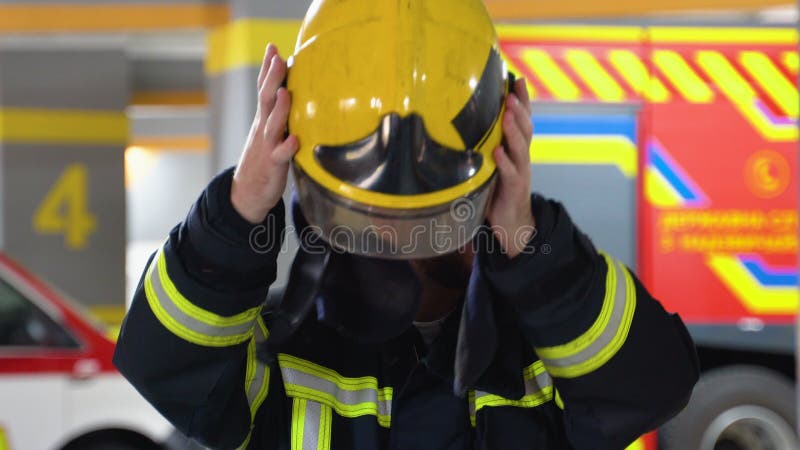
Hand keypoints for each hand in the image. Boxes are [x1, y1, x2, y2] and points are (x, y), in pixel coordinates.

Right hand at [231, 44, 298, 223]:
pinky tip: (295, 139)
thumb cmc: (264, 159)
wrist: (247, 193)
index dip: (267, 69)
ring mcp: (268, 146)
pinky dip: (287, 146)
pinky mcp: (274, 164)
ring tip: (285, 92)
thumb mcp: (269, 132)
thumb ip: (280, 114)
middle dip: (272, 78)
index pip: (263, 90)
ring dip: (279, 109)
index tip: (273, 47)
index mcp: (264, 119)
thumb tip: (293, 93)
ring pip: (273, 125)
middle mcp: (264, 129)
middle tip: (278, 58)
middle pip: (266, 100)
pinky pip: (281, 155)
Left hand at [487, 77, 535, 258]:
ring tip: (508, 114)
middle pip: (525, 129)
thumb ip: (487, 142)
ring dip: (514, 130)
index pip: (523, 120)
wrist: (511, 222)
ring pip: (521, 148)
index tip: (518, 79)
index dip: (523, 100)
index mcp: (516, 148)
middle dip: (520, 110)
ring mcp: (520, 172)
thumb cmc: (498, 188)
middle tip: (511, 94)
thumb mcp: (494, 161)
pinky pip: (510, 173)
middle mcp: (521, 157)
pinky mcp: (514, 188)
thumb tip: (466, 120)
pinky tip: (497, 152)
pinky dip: (504, 162)